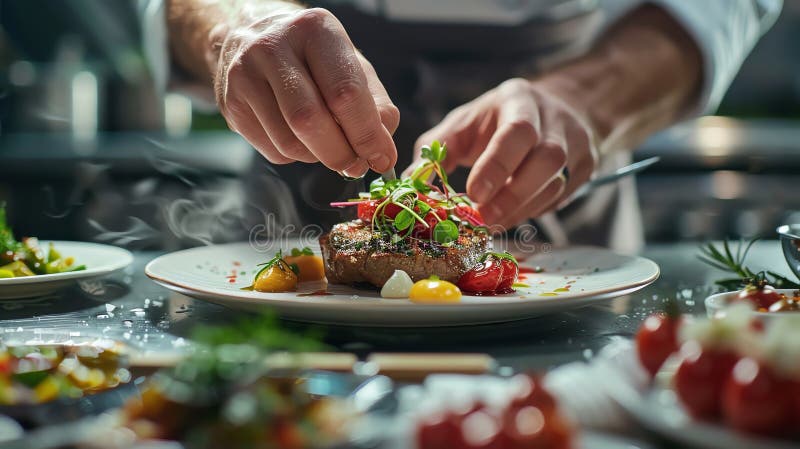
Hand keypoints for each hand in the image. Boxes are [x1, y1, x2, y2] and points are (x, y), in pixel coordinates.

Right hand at [213, 6, 398, 176]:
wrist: (251, 35)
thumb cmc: (314, 56)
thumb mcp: (352, 65)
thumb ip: (376, 105)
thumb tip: (382, 152)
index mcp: (315, 29)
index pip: (345, 93)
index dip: (367, 134)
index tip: (382, 158)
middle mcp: (273, 47)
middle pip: (310, 121)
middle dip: (341, 153)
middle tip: (357, 165)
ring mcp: (245, 75)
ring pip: (290, 143)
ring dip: (319, 157)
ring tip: (329, 145)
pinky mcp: (231, 103)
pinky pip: (273, 151)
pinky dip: (297, 156)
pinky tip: (302, 138)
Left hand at [408, 78, 597, 228]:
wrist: (550, 110)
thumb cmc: (496, 120)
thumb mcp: (463, 123)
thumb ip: (437, 149)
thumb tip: (410, 182)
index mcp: (520, 100)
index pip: (517, 131)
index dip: (497, 166)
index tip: (474, 194)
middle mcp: (556, 119)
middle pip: (548, 159)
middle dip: (513, 195)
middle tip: (483, 219)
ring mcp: (577, 143)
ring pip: (557, 183)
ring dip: (521, 209)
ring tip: (492, 222)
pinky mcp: (586, 167)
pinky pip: (562, 197)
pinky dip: (533, 210)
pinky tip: (512, 214)